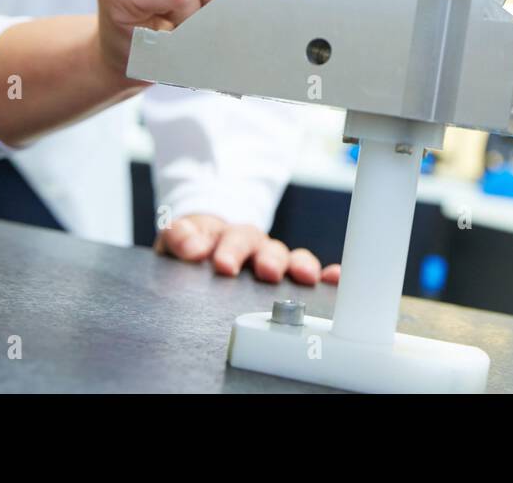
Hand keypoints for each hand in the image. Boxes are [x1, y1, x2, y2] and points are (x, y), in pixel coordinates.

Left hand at [157, 214, 340, 283]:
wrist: (206, 245)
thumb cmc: (194, 244)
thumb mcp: (180, 238)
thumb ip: (180, 238)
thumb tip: (193, 249)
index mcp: (221, 234)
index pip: (228, 237)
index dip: (228, 250)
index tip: (224, 266)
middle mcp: (250, 243)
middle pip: (261, 244)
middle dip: (266, 257)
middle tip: (267, 271)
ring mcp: (270, 257)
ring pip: (285, 255)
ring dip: (297, 264)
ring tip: (305, 276)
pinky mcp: (287, 273)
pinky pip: (309, 270)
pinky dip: (323, 273)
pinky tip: (333, 278)